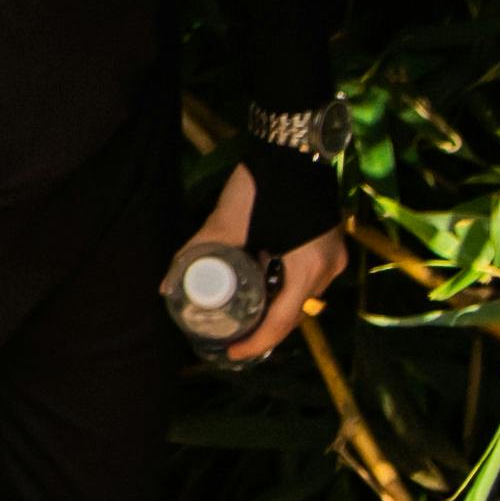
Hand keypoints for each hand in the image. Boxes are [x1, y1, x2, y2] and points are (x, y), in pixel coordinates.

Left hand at [169, 153, 346, 369]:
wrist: (292, 147)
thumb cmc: (261, 185)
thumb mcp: (226, 222)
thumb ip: (197, 251)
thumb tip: (166, 285)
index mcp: (307, 268)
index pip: (282, 322)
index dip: (256, 342)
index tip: (232, 353)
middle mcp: (327, 270)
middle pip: (293, 314)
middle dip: (263, 329)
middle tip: (232, 336)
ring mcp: (333, 258)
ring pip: (301, 298)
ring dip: (274, 308)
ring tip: (243, 316)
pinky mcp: (330, 247)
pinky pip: (307, 281)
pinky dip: (285, 289)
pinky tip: (262, 289)